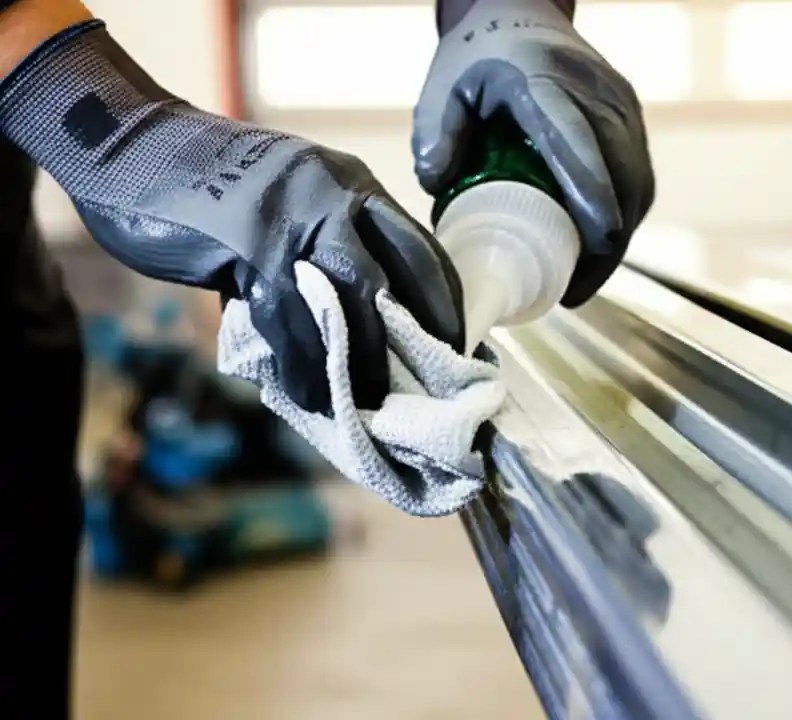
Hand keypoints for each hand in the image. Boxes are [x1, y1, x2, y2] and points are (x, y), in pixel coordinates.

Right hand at [0, 21, 462, 411]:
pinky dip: (305, 365)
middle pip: (399, 279)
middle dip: (419, 338)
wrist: (125, 141)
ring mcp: (293, 221)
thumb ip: (320, 242)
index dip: (442, 301)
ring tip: (374, 404)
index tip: (455, 344)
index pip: (418, 247)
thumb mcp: (285, 196)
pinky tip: (312, 394)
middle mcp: (334, 195)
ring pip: (350, 306)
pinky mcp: (248, 247)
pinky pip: (291, 322)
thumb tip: (351, 313)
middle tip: (431, 386)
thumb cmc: (204, 179)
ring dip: (364, 363)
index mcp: (350, 183)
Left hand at [413, 0, 654, 305]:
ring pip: (638, 181)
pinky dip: (624, 216)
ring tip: (585, 280)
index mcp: (544, 80)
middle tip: (577, 290)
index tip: (599, 238)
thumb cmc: (479, 58)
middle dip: (609, 239)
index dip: (592, 188)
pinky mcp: (632, 118)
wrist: (523, 11)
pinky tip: (599, 249)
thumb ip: (435, 130)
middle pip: (621, 174)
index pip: (577, 139)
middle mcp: (595, 91)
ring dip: (619, 236)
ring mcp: (621, 104)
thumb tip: (435, 183)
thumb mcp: (444, 86)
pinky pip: (639, 176)